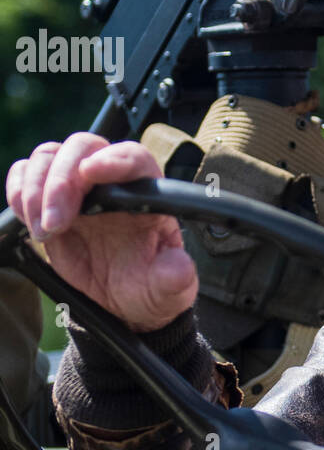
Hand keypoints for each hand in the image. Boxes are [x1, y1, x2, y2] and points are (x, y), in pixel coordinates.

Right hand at [5, 134, 197, 332]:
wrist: (121, 302)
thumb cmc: (149, 286)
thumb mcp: (169, 288)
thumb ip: (174, 277)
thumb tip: (178, 267)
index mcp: (146, 193)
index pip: (133, 158)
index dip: (112, 159)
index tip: (90, 172)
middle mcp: (111, 180)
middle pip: (83, 148)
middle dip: (62, 181)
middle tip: (56, 223)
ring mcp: (78, 186)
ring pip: (49, 156)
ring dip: (36, 189)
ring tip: (43, 231)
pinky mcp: (49, 198)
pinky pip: (25, 175)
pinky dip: (18, 191)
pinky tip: (27, 221)